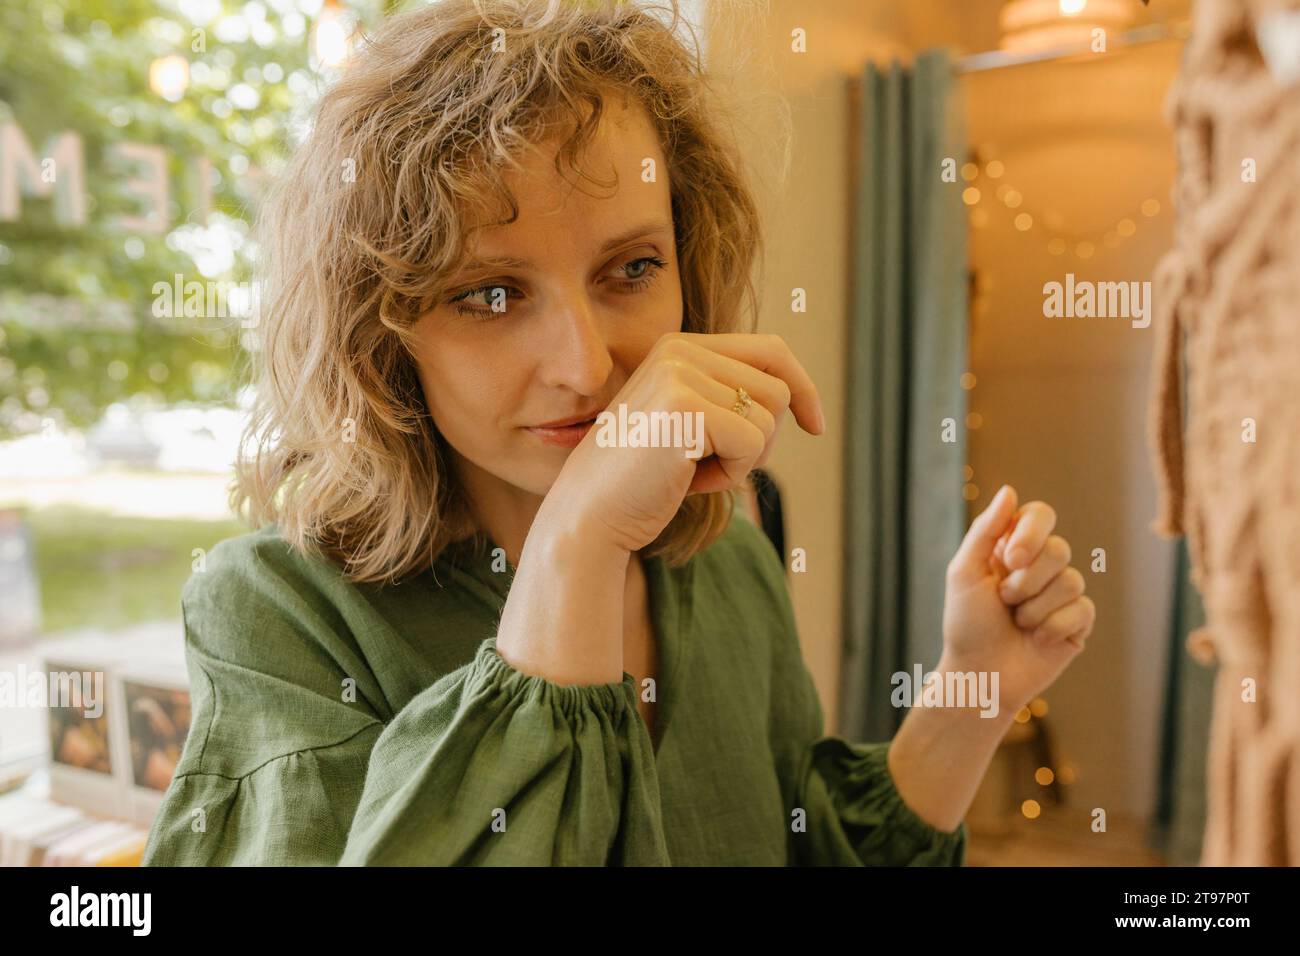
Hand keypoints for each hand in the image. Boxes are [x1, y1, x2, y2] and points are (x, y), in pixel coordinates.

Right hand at [545, 332, 825, 553]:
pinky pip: (753, 443)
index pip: (770, 350)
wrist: (589, 515)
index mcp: (679, 347)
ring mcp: (680, 374)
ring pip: (770, 416)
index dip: (802, 387)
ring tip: (695, 471)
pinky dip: (733, 474)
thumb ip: (729, 399)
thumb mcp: (691, 427)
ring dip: (745, 459)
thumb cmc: (642, 481)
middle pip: (778, 387)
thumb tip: (797, 398)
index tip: (814, 425)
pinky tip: (690, 480)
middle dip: (763, 439)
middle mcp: (679, 350)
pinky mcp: (686, 406)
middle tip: (715, 466)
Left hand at [940, 484, 1094, 718]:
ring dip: (1034, 608)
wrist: (979, 675)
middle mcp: (1040, 567)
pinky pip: (1082, 609)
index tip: (1009, 559)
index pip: (1040, 515)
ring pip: (1071, 580)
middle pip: (1058, 548)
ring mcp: (1061, 595)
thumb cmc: (966, 624)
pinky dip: (1053, 626)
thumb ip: (985, 530)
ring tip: (1017, 623)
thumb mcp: (964, 572)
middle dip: (1026, 579)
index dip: (1031, 532)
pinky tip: (1037, 639)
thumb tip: (1010, 491)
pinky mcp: (1077, 623)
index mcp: (1012, 549)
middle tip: (1004, 600)